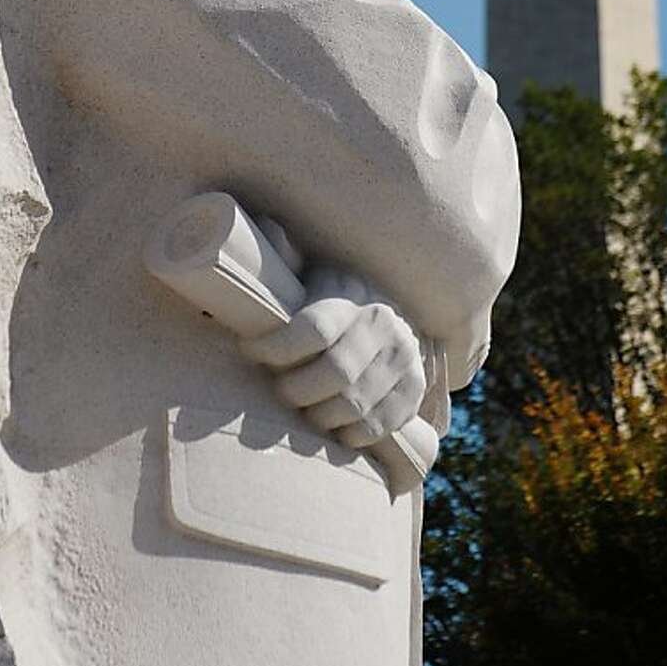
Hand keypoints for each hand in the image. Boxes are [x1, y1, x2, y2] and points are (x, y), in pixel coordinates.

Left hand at [241, 262, 425, 453]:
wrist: (384, 314)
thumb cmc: (325, 298)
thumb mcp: (306, 272)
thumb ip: (282, 257)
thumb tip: (261, 232)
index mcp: (350, 296)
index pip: (312, 330)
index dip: (275, 348)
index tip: (251, 351)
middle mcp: (384, 325)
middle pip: (334, 375)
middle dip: (296, 390)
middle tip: (281, 388)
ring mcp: (404, 358)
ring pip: (354, 405)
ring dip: (320, 415)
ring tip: (306, 407)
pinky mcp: (415, 389)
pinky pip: (379, 425)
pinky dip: (351, 432)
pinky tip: (336, 424)